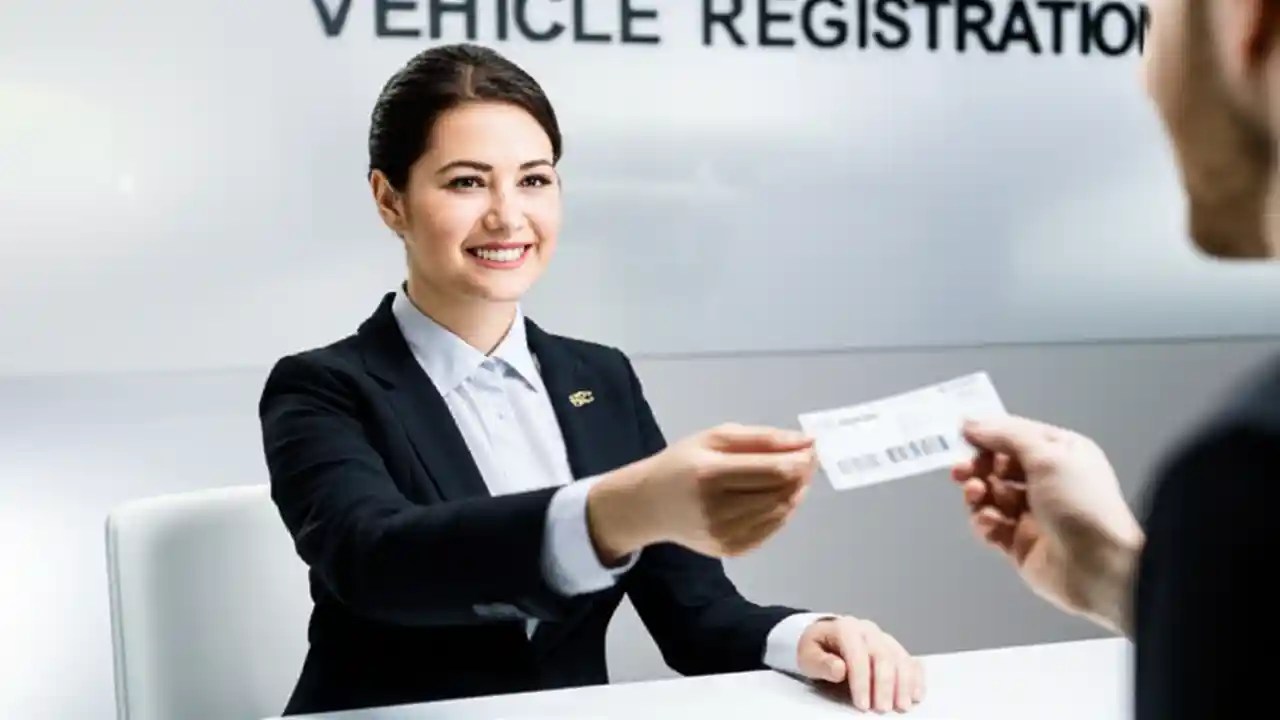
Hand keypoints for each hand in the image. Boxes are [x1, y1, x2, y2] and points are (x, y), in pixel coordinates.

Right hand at [589, 423, 814, 559]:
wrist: (649, 504)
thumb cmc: (683, 463)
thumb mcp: (714, 438)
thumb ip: (762, 438)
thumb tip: (807, 441)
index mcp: (710, 474)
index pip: (773, 471)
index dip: (800, 460)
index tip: (811, 448)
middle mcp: (716, 509)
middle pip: (781, 493)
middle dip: (801, 475)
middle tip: (805, 461)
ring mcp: (723, 534)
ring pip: (780, 513)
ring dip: (794, 493)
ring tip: (791, 477)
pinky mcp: (730, 550)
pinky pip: (771, 530)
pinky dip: (782, 512)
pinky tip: (776, 497)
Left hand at [797, 616, 923, 712]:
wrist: (824, 637)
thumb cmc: (816, 649)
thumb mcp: (808, 656)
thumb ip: (822, 663)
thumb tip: (840, 669)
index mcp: (845, 628)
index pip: (857, 654)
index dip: (861, 681)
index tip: (862, 705)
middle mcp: (868, 630)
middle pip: (882, 656)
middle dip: (885, 685)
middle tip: (882, 709)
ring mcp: (883, 638)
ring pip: (900, 657)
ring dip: (904, 683)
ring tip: (902, 705)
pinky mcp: (894, 648)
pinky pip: (910, 660)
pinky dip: (916, 677)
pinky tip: (916, 694)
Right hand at [951, 415, 1143, 632]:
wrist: (1101, 567)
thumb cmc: (1082, 504)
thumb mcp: (1047, 456)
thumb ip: (1006, 435)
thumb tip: (972, 422)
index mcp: (1060, 454)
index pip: (1015, 436)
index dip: (987, 435)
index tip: (962, 437)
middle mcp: (1046, 481)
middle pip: (997, 466)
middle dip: (977, 466)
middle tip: (962, 471)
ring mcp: (1032, 514)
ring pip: (989, 496)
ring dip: (977, 493)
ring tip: (977, 495)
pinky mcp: (1019, 543)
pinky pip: (990, 526)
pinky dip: (985, 522)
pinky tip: (991, 523)